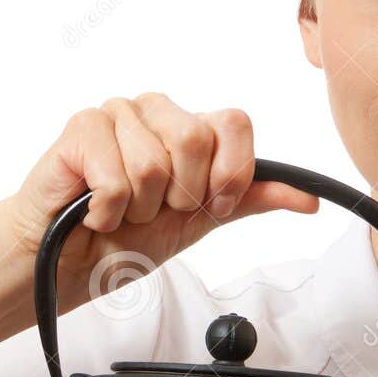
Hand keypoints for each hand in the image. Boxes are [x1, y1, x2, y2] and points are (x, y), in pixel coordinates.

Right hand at [5, 93, 319, 311]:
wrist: (68, 265)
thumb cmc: (127, 238)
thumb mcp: (201, 222)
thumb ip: (251, 199)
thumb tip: (309, 198)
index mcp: (189, 126)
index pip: (236, 123)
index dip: (229, 174)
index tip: (210, 205)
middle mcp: (156, 111)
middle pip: (196, 140)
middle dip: (180, 196)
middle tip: (155, 210)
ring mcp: (117, 114)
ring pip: (154, 164)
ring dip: (139, 209)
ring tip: (121, 211)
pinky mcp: (81, 128)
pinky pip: (116, 177)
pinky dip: (107, 211)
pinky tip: (94, 209)